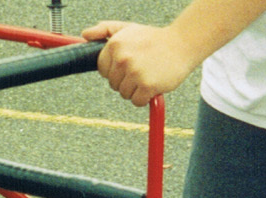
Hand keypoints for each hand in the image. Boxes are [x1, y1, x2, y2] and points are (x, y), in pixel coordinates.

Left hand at [83, 21, 199, 106]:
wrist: (181, 44)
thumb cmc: (152, 39)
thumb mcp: (128, 29)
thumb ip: (105, 30)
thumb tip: (84, 35)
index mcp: (115, 44)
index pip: (102, 70)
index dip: (115, 70)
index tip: (128, 65)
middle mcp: (123, 58)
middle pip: (113, 84)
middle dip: (126, 80)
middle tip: (141, 68)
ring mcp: (135, 72)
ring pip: (124, 94)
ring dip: (135, 90)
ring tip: (148, 75)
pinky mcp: (147, 85)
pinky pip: (136, 102)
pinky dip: (145, 98)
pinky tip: (153, 85)